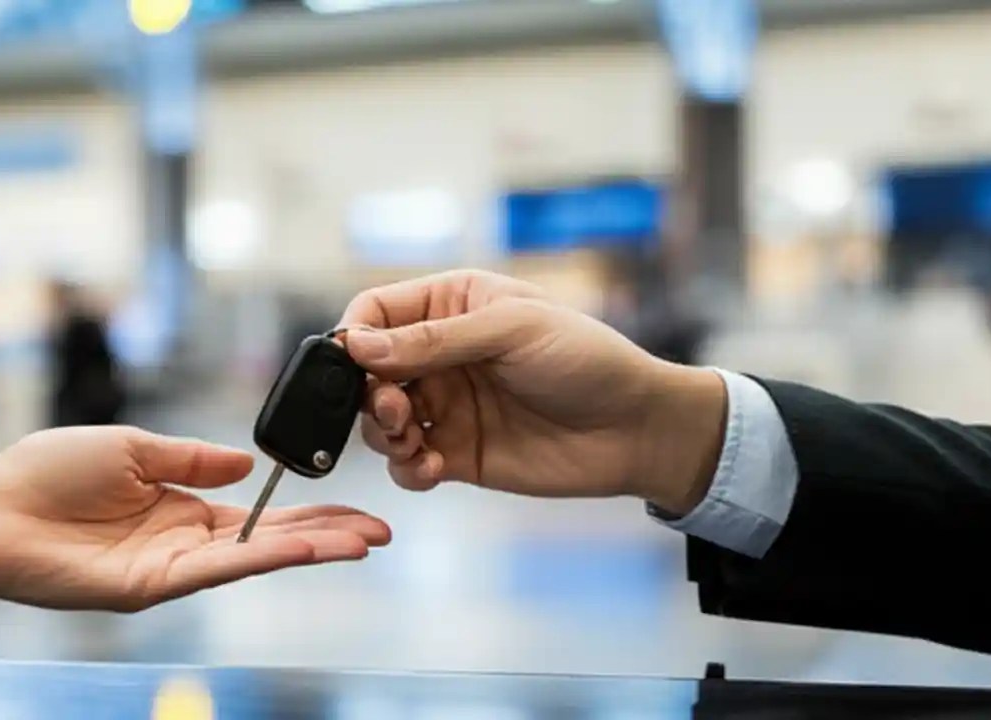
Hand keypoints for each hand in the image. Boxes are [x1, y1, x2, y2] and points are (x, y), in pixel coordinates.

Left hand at [0, 427, 390, 611]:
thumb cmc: (47, 473)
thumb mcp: (134, 446)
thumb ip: (194, 458)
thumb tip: (249, 461)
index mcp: (183, 507)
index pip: (261, 513)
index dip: (309, 509)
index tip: (354, 504)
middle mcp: (186, 542)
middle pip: (273, 540)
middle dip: (329, 535)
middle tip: (382, 532)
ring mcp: (173, 568)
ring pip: (257, 558)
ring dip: (313, 550)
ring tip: (363, 541)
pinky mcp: (153, 586)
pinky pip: (221, 568)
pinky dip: (267, 557)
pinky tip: (307, 548)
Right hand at [339, 270, 725, 513]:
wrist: (638, 430)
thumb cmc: (588, 360)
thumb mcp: (512, 330)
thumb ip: (434, 339)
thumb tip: (358, 345)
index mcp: (453, 304)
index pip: (377, 310)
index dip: (355, 334)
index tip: (352, 362)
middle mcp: (443, 354)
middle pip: (369, 371)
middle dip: (368, 392)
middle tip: (395, 409)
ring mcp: (448, 406)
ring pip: (380, 420)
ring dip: (384, 432)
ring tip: (412, 439)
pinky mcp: (458, 454)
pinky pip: (408, 465)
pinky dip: (406, 469)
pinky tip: (430, 468)